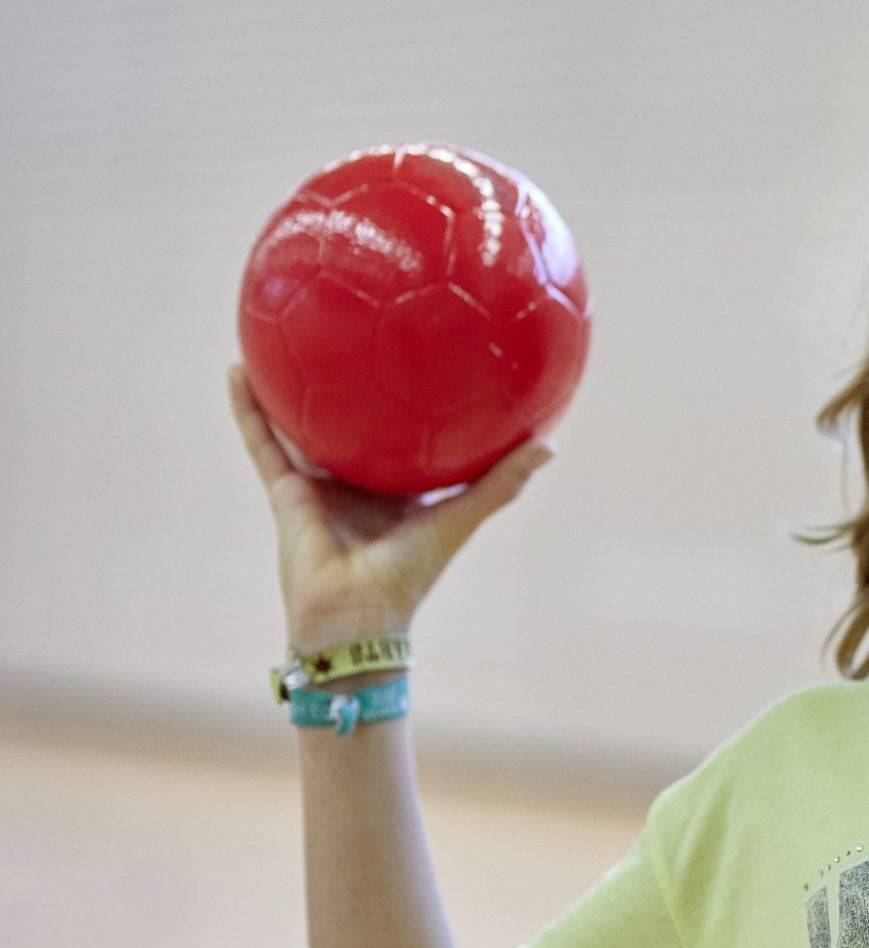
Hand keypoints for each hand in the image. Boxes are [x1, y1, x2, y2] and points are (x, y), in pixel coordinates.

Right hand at [227, 363, 555, 641]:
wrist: (357, 615)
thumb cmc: (411, 573)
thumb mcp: (460, 517)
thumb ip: (501, 483)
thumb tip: (550, 445)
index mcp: (397, 490)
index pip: (402, 439)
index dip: (407, 405)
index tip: (415, 360)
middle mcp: (357, 482)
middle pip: (348, 426)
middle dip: (346, 387)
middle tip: (348, 332)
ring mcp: (318, 484)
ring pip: (297, 426)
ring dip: (285, 387)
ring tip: (279, 337)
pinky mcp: (284, 490)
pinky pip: (261, 441)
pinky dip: (247, 408)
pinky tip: (238, 368)